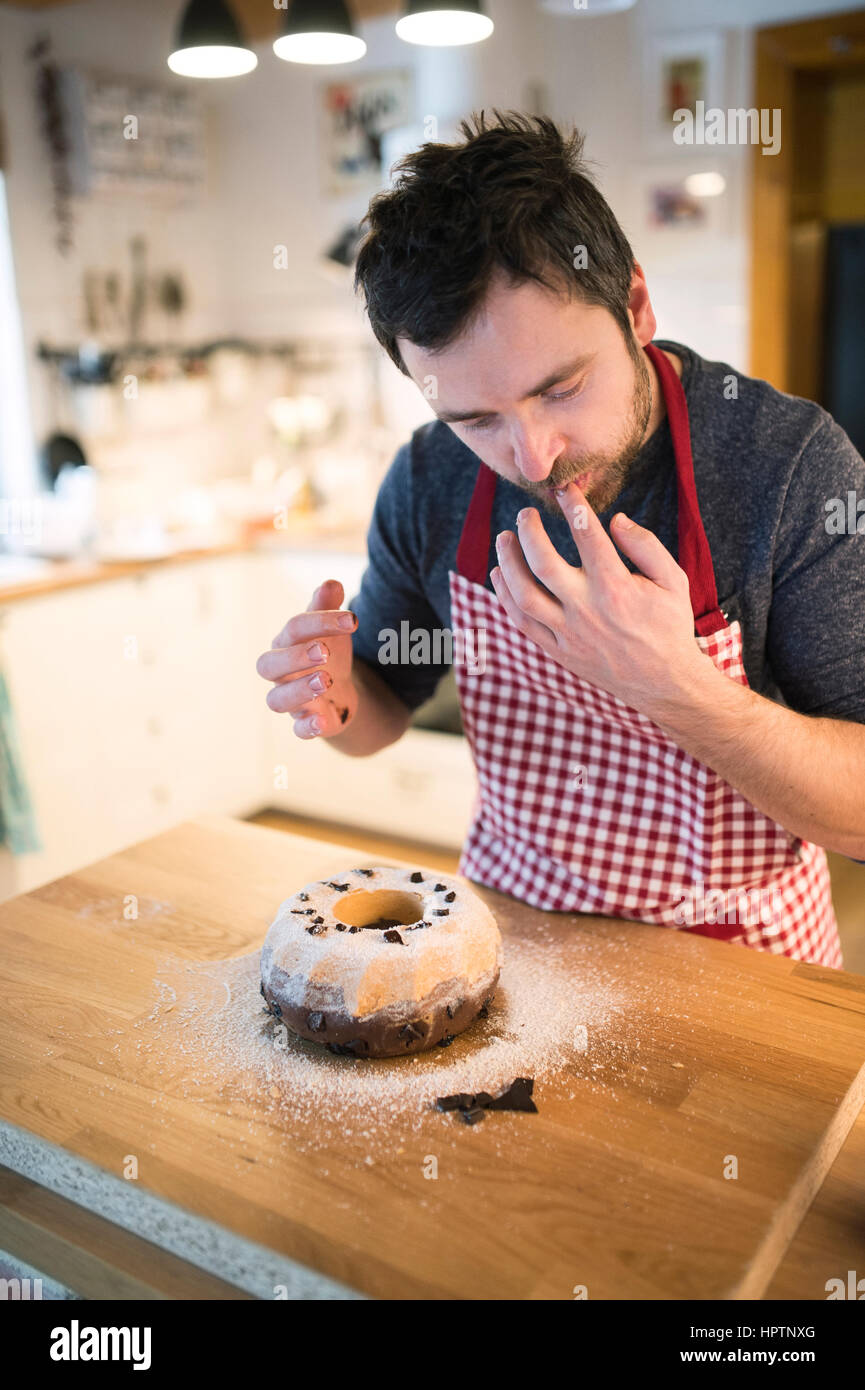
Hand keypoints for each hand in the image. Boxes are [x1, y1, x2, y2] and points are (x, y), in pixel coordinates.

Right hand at [256, 579, 358, 737]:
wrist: (339, 690)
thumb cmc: (329, 652)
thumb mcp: (331, 628)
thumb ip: (327, 606)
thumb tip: (332, 583)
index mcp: (285, 644)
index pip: (294, 629)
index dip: (321, 622)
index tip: (353, 619)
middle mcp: (281, 673)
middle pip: (269, 665)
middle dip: (295, 657)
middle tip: (325, 651)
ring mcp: (291, 701)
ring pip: (277, 700)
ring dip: (300, 690)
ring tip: (327, 680)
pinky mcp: (305, 723)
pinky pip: (298, 730)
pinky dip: (307, 727)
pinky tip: (323, 721)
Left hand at [489, 480, 710, 715]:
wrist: (664, 684)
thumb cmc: (669, 626)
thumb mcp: (673, 580)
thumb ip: (646, 546)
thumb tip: (616, 519)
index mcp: (617, 587)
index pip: (586, 535)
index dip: (573, 505)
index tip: (563, 490)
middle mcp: (587, 609)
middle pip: (543, 562)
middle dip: (529, 531)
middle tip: (525, 514)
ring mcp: (569, 633)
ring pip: (523, 594)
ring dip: (507, 562)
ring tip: (504, 538)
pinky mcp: (558, 651)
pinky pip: (522, 622)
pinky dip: (505, 596)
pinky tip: (500, 574)